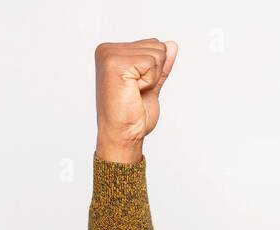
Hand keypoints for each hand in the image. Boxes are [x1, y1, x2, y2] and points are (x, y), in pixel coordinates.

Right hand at [94, 38, 178, 163]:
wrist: (123, 135)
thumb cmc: (132, 116)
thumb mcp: (152, 85)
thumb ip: (160, 65)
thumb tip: (172, 45)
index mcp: (112, 51)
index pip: (153, 44)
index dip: (154, 71)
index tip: (137, 88)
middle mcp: (107, 49)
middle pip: (156, 45)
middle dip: (155, 73)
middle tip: (136, 92)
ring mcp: (109, 55)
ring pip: (157, 53)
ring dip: (152, 78)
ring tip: (134, 92)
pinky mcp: (115, 64)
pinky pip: (152, 63)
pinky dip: (149, 81)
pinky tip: (133, 92)